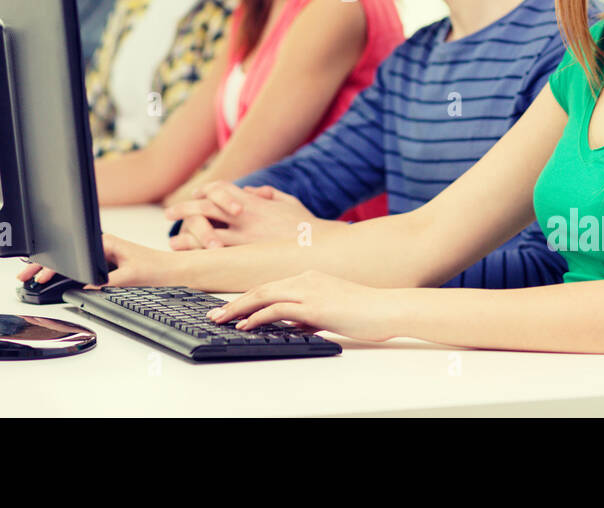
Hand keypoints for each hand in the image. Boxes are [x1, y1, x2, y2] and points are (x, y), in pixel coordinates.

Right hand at [16, 234, 179, 288]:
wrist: (172, 272)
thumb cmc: (156, 268)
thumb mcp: (129, 276)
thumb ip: (107, 281)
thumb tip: (88, 285)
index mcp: (105, 243)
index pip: (71, 252)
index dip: (51, 264)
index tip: (37, 273)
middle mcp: (101, 247)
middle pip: (66, 255)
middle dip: (43, 265)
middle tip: (24, 276)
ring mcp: (102, 256)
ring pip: (70, 262)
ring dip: (51, 269)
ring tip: (32, 277)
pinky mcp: (106, 265)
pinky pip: (79, 268)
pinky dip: (64, 273)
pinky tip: (52, 279)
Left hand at [165, 183, 323, 249]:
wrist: (321, 246)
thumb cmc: (307, 226)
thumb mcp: (290, 202)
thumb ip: (271, 195)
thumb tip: (255, 190)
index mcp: (254, 201)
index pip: (222, 189)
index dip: (206, 190)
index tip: (195, 195)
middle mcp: (245, 217)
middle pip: (207, 208)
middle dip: (186, 209)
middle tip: (170, 213)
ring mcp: (245, 238)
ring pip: (207, 233)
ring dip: (188, 237)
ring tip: (174, 242)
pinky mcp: (247, 257)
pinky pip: (218, 256)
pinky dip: (201, 256)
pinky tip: (191, 261)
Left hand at [205, 270, 398, 342]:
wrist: (388, 308)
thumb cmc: (366, 311)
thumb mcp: (332, 311)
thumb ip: (310, 315)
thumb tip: (294, 325)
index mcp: (309, 277)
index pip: (270, 286)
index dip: (247, 298)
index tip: (230, 308)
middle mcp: (305, 279)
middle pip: (260, 289)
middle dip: (234, 302)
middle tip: (214, 314)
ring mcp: (309, 290)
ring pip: (263, 296)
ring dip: (238, 309)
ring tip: (221, 320)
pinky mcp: (314, 305)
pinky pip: (277, 309)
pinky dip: (257, 317)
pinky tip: (245, 325)